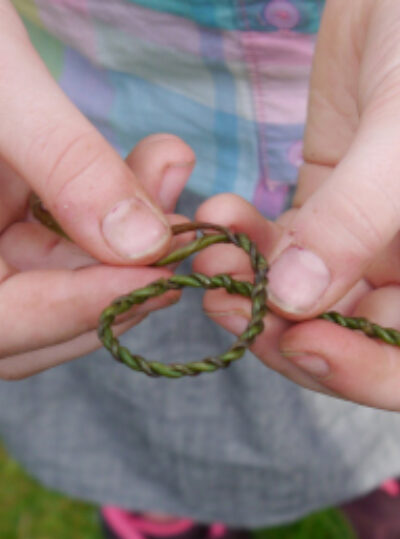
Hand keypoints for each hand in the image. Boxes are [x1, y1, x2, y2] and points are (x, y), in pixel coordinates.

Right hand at [0, 133, 196, 378]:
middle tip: (187, 243)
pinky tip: (158, 163)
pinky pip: (69, 237)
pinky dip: (118, 208)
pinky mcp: (5, 214)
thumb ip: (63, 161)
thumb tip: (142, 246)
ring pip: (64, 279)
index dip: (75, 311)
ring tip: (171, 173)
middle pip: (37, 322)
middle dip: (119, 282)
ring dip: (130, 241)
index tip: (157, 278)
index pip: (0, 324)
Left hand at [195, 0, 399, 415]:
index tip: (304, 338)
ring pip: (321, 309)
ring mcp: (387, 237)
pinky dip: (252, 252)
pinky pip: (290, 256)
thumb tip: (294, 301)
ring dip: (262, 299)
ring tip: (212, 255)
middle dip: (299, 337)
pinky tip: (222, 212)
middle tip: (232, 302)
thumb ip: (360, 216)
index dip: (376, 376)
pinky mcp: (338, 202)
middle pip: (372, 351)